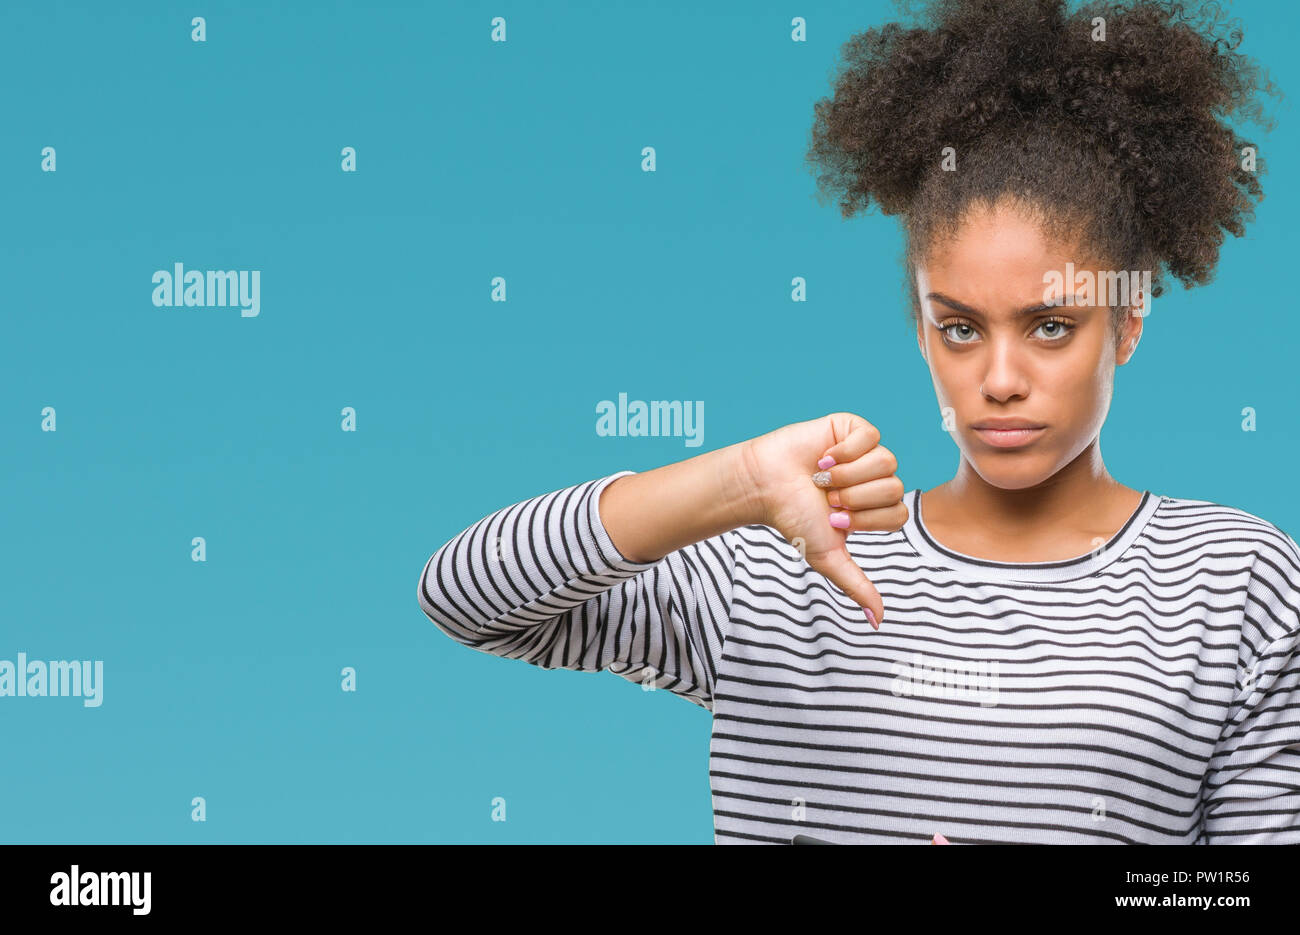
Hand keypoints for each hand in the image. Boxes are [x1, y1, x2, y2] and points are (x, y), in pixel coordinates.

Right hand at [738, 412, 906, 627]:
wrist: (765, 486)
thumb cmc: (793, 518)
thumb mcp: (828, 555)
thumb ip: (856, 585)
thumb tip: (878, 622)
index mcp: (875, 507)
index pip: (897, 514)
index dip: (865, 519)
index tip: (834, 518)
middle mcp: (875, 479)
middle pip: (894, 488)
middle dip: (855, 498)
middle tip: (827, 497)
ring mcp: (867, 452)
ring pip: (886, 462)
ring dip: (848, 475)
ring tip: (821, 477)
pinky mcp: (853, 428)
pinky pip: (871, 437)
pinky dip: (845, 451)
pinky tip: (824, 457)